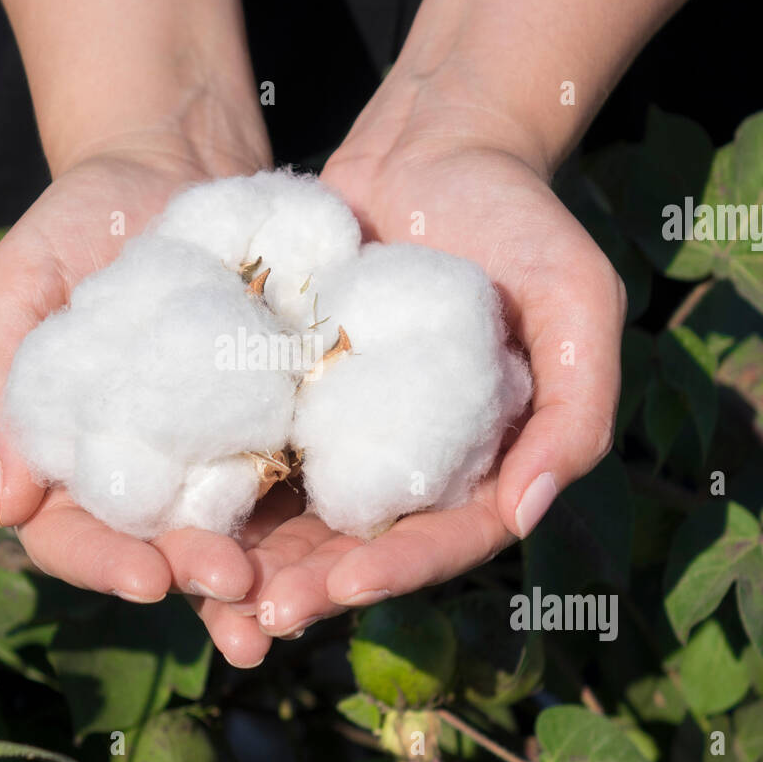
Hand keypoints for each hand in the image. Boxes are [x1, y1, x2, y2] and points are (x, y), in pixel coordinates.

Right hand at [0, 140, 279, 663]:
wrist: (171, 165)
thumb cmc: (77, 219)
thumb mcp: (19, 282)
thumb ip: (1, 379)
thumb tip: (7, 501)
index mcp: (67, 453)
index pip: (70, 533)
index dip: (102, 563)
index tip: (146, 575)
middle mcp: (139, 468)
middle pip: (157, 549)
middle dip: (195, 578)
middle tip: (236, 588)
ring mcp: (209, 451)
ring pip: (229, 536)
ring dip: (258, 582)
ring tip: (289, 611)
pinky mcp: (271, 423)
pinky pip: (292, 480)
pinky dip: (313, 522)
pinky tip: (343, 552)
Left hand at [193, 109, 626, 649]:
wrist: (436, 145)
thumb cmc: (522, 218)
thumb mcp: (578, 302)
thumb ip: (577, 410)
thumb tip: (528, 515)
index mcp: (488, 457)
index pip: (448, 536)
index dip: (400, 569)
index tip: (346, 587)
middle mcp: (416, 456)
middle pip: (366, 544)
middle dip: (315, 585)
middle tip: (260, 615)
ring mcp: (351, 427)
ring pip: (304, 512)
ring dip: (261, 557)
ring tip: (212, 589)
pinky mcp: (298, 391)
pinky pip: (262, 447)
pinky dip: (229, 485)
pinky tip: (184, 514)